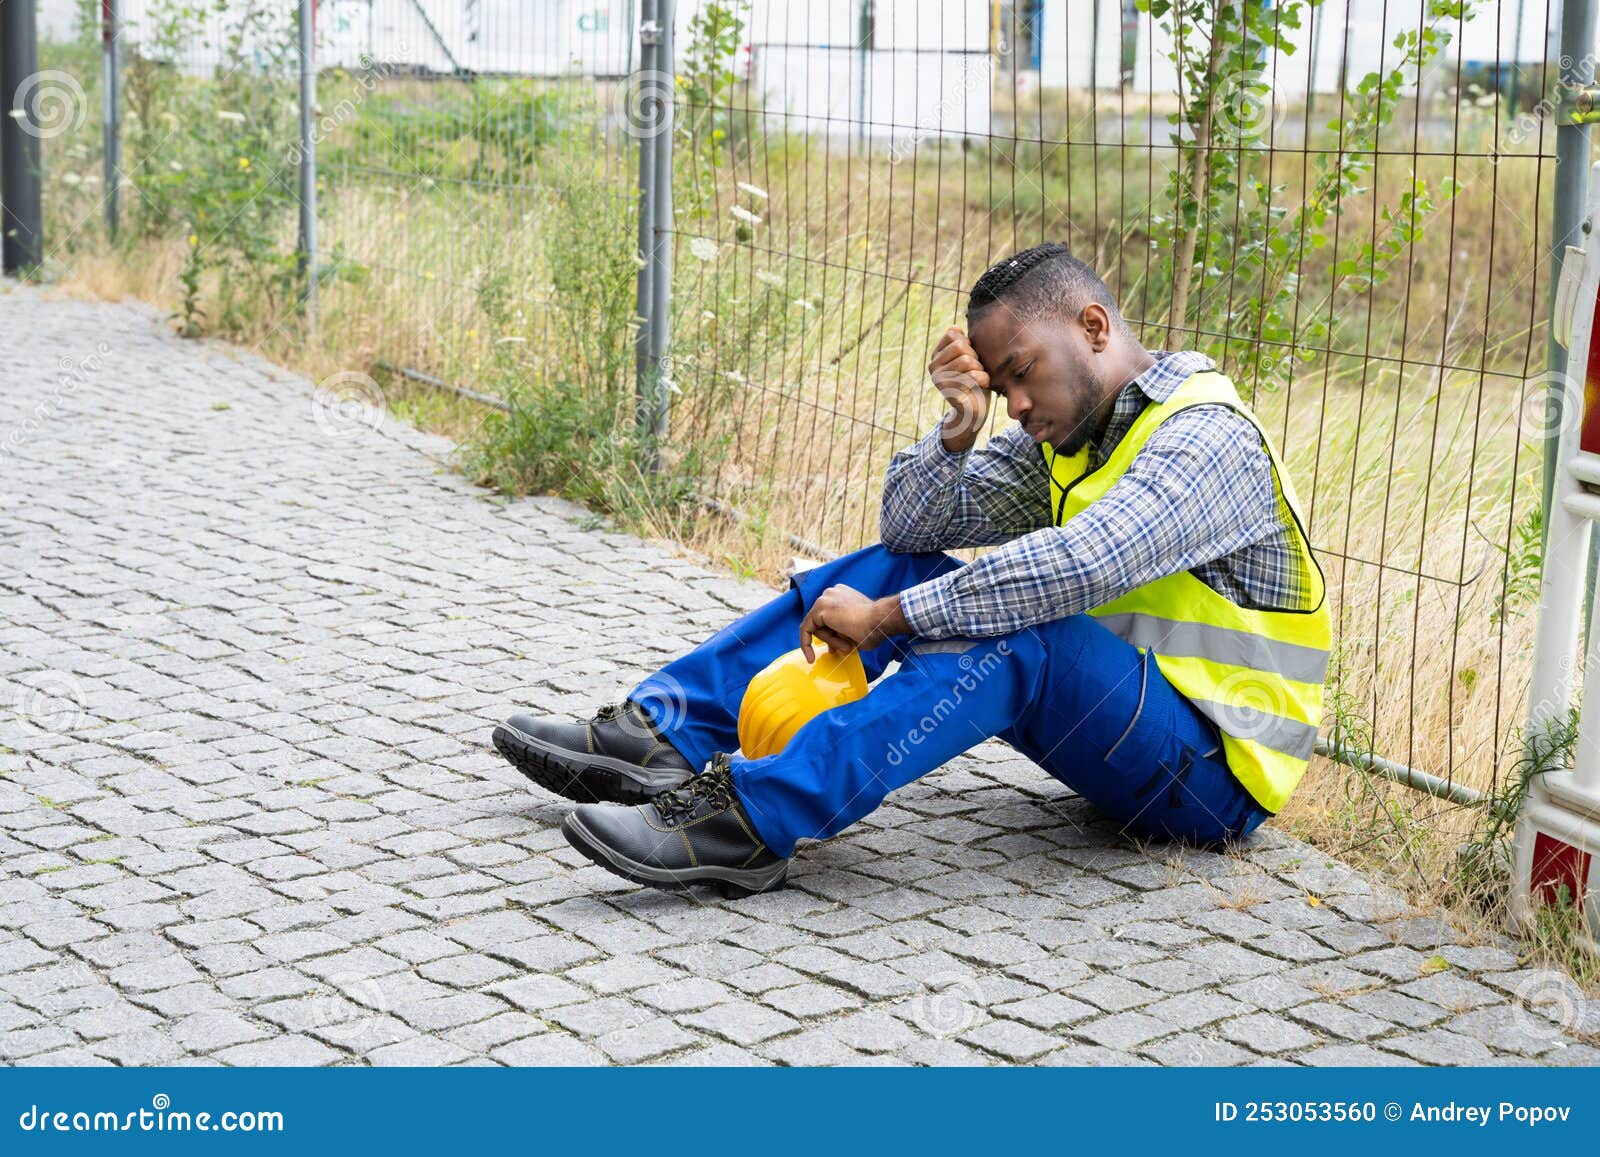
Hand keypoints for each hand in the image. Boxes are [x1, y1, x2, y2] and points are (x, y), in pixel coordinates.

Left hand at [797, 585, 909, 661]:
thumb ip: (843, 633)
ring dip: (831, 641)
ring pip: (816, 626)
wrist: (881, 621)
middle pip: (820, 621)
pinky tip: (811, 657)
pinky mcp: (819, 608)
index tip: (835, 646)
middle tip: (844, 649)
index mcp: (842, 595)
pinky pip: (808, 630)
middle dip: (830, 639)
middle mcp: (831, 593)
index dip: (831, 634)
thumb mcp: (855, 629)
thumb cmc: (875, 626)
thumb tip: (834, 645)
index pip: (828, 616)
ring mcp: (825, 599)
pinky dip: (807, 644)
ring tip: (848, 646)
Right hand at [928, 327, 990, 452]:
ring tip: (979, 377)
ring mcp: (939, 380)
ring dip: (980, 368)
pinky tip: (982, 386)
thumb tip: (954, 327)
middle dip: (975, 356)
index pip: (952, 335)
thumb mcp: (970, 357)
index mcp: (937, 355)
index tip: (971, 357)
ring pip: (966, 360)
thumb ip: (961, 342)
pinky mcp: (948, 392)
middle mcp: (933, 367)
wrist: (975, 410)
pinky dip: (983, 379)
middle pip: (960, 346)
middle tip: (977, 369)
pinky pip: (972, 376)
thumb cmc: (975, 381)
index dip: (968, 343)